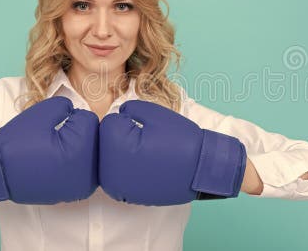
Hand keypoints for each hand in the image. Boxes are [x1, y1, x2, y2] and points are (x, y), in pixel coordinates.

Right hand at [0, 96, 99, 204]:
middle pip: (95, 139)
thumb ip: (66, 105)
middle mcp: (86, 173)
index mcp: (80, 149)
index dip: (71, 117)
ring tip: (57, 150)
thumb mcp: (42, 112)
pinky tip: (58, 163)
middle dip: (78, 134)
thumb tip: (78, 112)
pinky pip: (85, 172)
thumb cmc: (17, 141)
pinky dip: (75, 165)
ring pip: (92, 156)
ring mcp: (81, 187)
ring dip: (80, 150)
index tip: (55, 125)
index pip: (90, 121)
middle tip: (55, 138)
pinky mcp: (74, 195)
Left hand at [98, 100, 246, 205]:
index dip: (128, 121)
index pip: (108, 125)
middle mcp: (111, 172)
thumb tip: (117, 115)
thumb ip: (129, 109)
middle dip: (122, 138)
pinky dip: (129, 170)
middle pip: (105, 144)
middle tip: (148, 141)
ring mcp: (118, 188)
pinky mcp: (127, 197)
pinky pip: (118, 177)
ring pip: (110, 161)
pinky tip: (147, 167)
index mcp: (115, 148)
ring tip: (148, 154)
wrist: (202, 170)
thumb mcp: (154, 113)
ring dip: (124, 155)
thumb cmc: (180, 140)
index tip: (146, 129)